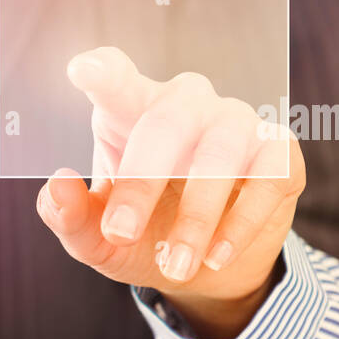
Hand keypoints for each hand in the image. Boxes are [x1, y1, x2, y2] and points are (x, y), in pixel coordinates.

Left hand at [35, 46, 304, 338]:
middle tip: (121, 234)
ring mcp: (237, 124)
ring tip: (176, 265)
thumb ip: (70, 216)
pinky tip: (216, 258)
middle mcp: (186, 105)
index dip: (104, 73)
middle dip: (141, 183)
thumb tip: (59, 185)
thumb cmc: (143, 235)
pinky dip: (240, 224)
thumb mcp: (99, 240)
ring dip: (194, 217)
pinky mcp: (280, 154)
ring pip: (218, 155)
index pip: (116, 81)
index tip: (83, 69)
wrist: (208, 269)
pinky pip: (267, 179)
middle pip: (166, 122)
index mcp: (131, 112)